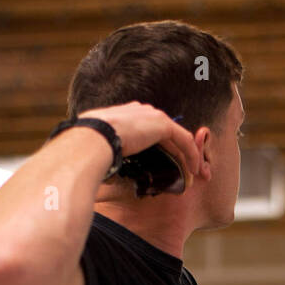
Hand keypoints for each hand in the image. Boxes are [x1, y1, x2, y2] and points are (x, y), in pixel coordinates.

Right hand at [79, 102, 202, 182]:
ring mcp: (152, 116)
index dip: (159, 146)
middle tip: (183, 169)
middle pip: (165, 133)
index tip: (163, 163)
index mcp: (125, 115)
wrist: (93, 137)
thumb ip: (108, 151)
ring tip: (191, 173)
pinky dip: (191, 154)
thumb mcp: (99, 146)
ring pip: (176, 137)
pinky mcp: (162, 124)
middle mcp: (140, 111)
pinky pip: (184, 140)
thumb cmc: (90, 145)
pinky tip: (194, 170)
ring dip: (186, 155)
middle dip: (176, 151)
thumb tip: (105, 168)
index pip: (148, 130)